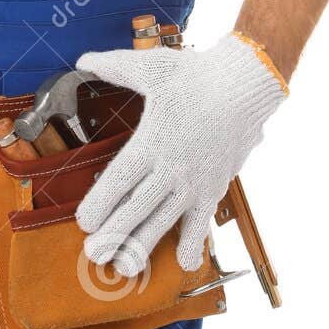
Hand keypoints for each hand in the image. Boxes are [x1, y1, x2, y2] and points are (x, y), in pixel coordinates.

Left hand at [73, 33, 286, 275]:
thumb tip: (83, 60)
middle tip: (94, 255)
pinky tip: (186, 263)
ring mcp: (194, 182)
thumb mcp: (150, 66)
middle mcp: (170, 168)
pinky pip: (203, 221)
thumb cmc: (196, 75)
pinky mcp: (215, 187)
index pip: (118, 181)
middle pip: (136, 209)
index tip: (83, 223)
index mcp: (150, 141)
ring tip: (126, 268)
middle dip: (113, 234)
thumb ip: (113, 67)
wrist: (245, 85)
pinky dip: (196, 243)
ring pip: (165, 221)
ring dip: (144, 246)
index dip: (99, 204)